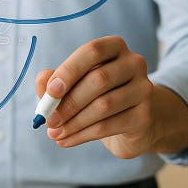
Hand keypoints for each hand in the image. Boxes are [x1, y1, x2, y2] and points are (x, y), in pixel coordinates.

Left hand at [35, 35, 187, 158]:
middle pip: (99, 80)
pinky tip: (67, 140)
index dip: (70, 70)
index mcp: (114, 47)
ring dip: (73, 122)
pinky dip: (82, 135)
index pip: (92, 51)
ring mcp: (144, 89)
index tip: (51, 91)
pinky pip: (109, 126)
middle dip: (68, 102)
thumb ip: (54, 80)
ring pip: (104, 105)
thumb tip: (42, 79)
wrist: (132, 121)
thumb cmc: (95, 95)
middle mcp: (134, 63)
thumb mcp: (73, 84)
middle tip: (49, 120)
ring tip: (54, 133)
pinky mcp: (145, 116)